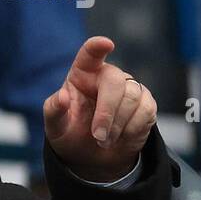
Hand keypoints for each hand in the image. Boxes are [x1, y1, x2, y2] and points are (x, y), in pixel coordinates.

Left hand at [43, 36, 157, 181]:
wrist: (92, 156)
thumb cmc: (71, 133)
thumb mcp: (55, 126)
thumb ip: (54, 110)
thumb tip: (62, 97)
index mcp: (82, 74)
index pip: (90, 54)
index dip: (97, 47)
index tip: (105, 43)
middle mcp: (107, 76)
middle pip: (114, 83)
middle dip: (106, 112)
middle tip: (98, 136)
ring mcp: (129, 88)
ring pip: (132, 97)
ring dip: (117, 125)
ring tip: (103, 140)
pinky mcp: (146, 103)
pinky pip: (146, 110)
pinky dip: (131, 129)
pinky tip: (120, 138)